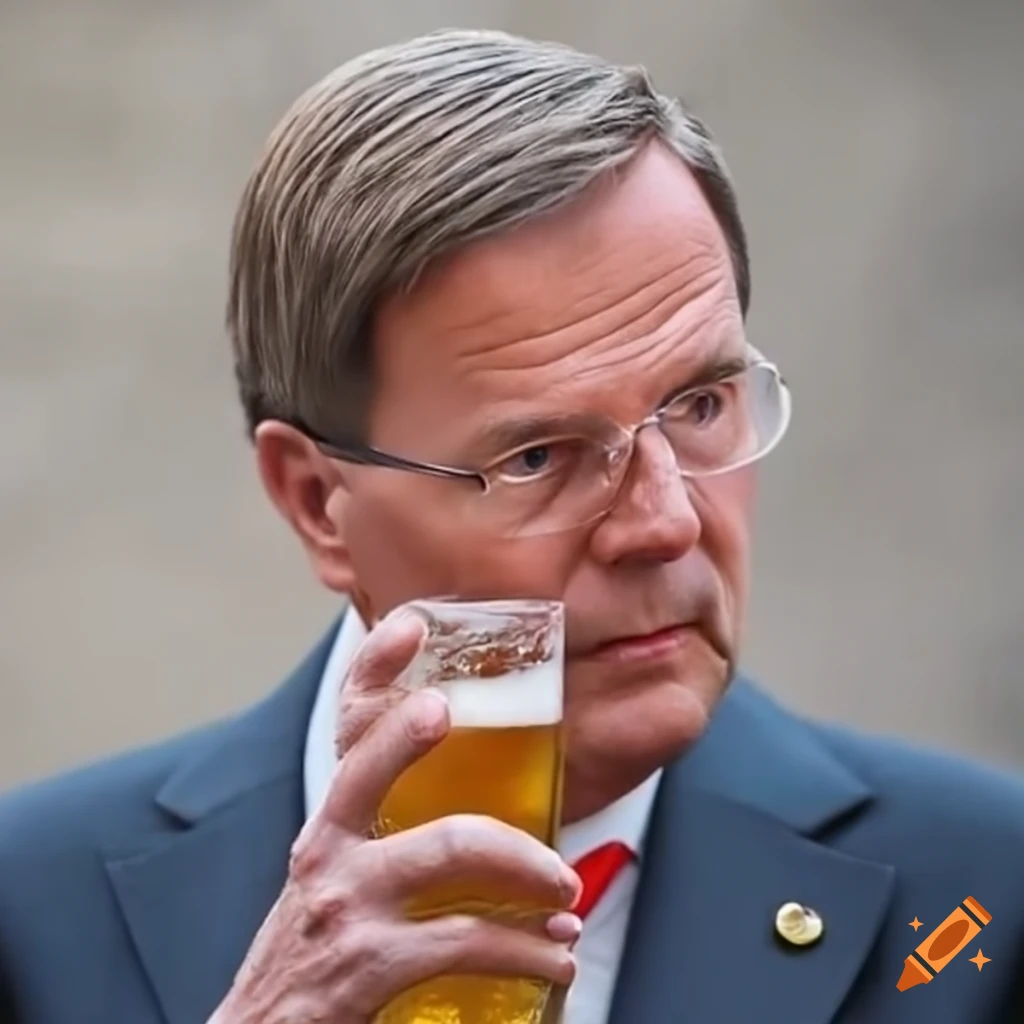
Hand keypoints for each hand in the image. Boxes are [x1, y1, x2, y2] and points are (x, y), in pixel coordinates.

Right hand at [210, 608, 580, 1023]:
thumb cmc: (315, 959)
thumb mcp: (338, 888)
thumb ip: (389, 849)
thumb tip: (485, 835)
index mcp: (326, 828)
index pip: (344, 732)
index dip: (372, 670)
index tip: (409, 623)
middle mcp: (326, 854)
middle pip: (376, 767)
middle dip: (424, 736)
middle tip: (488, 721)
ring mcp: (344, 906)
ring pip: (451, 849)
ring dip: (530, 869)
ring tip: (568, 895)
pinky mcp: (368, 963)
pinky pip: (468, 939)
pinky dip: (528, 950)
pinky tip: (555, 961)